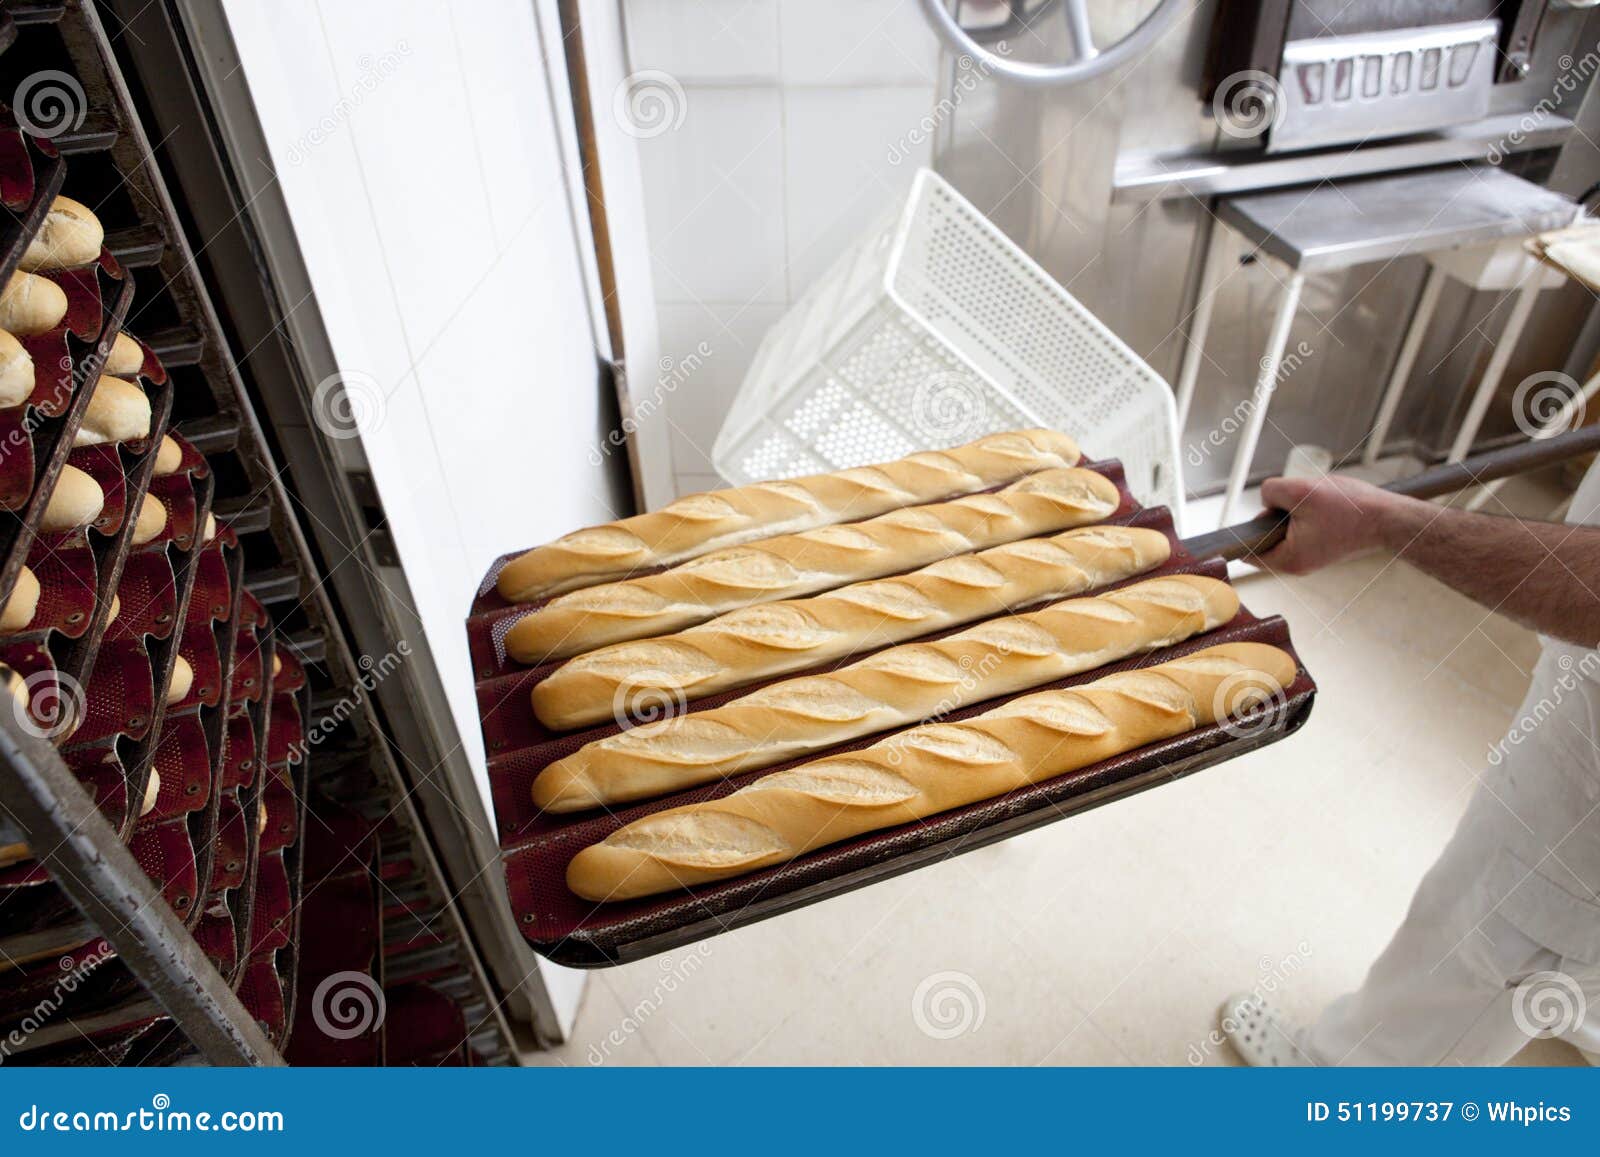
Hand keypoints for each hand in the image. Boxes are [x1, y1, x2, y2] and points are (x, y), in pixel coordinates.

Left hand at [1256, 474, 1401, 574]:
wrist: (1390, 518)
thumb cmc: (1351, 508)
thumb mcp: (1301, 490)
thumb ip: (1271, 493)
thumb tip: (1266, 500)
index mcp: (1288, 559)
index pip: (1247, 550)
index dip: (1249, 527)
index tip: (1265, 512)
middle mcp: (1297, 565)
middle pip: (1265, 536)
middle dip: (1275, 514)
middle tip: (1299, 503)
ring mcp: (1309, 557)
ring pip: (1283, 529)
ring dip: (1293, 511)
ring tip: (1316, 504)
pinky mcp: (1320, 547)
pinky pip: (1300, 528)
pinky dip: (1306, 514)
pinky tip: (1323, 507)